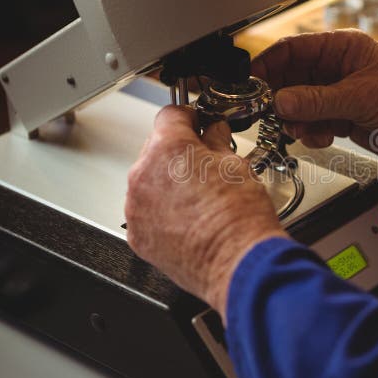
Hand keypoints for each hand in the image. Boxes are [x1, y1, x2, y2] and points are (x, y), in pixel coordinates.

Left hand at [124, 105, 286, 318]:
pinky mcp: (138, 234)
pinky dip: (162, 211)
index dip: (188, 117)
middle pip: (155, 148)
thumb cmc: (240, 217)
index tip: (197, 123)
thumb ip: (217, 143)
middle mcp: (144, 174)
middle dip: (178, 152)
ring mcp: (137, 206)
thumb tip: (214, 134)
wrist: (238, 262)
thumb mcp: (236, 165)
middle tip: (204, 163)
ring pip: (148, 181)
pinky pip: (146, 211)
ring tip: (198, 197)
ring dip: (167, 182)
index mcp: (168, 148)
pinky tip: (188, 218)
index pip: (169, 115)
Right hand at [252, 29, 377, 175]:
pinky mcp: (344, 118)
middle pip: (290, 78)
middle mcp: (338, 69)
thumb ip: (317, 100)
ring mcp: (340, 94)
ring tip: (307, 128)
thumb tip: (280, 100)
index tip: (250, 83)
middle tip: (273, 114)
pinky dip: (312, 132)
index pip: (293, 49)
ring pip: (299, 104)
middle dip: (281, 98)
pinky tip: (325, 136)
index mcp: (343, 48)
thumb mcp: (361, 98)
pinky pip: (313, 122)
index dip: (268, 64)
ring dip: (297, 119)